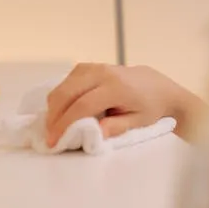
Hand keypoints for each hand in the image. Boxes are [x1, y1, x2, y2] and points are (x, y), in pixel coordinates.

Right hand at [44, 63, 200, 146]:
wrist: (159, 87)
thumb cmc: (150, 108)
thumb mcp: (139, 122)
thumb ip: (117, 127)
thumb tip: (95, 133)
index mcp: (116, 87)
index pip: (83, 105)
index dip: (66, 123)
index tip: (55, 141)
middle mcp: (103, 72)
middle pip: (67, 92)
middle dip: (53, 116)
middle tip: (49, 137)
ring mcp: (94, 66)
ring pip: (63, 85)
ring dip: (54, 107)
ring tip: (54, 127)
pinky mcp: (88, 67)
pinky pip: (67, 81)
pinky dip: (60, 96)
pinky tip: (62, 112)